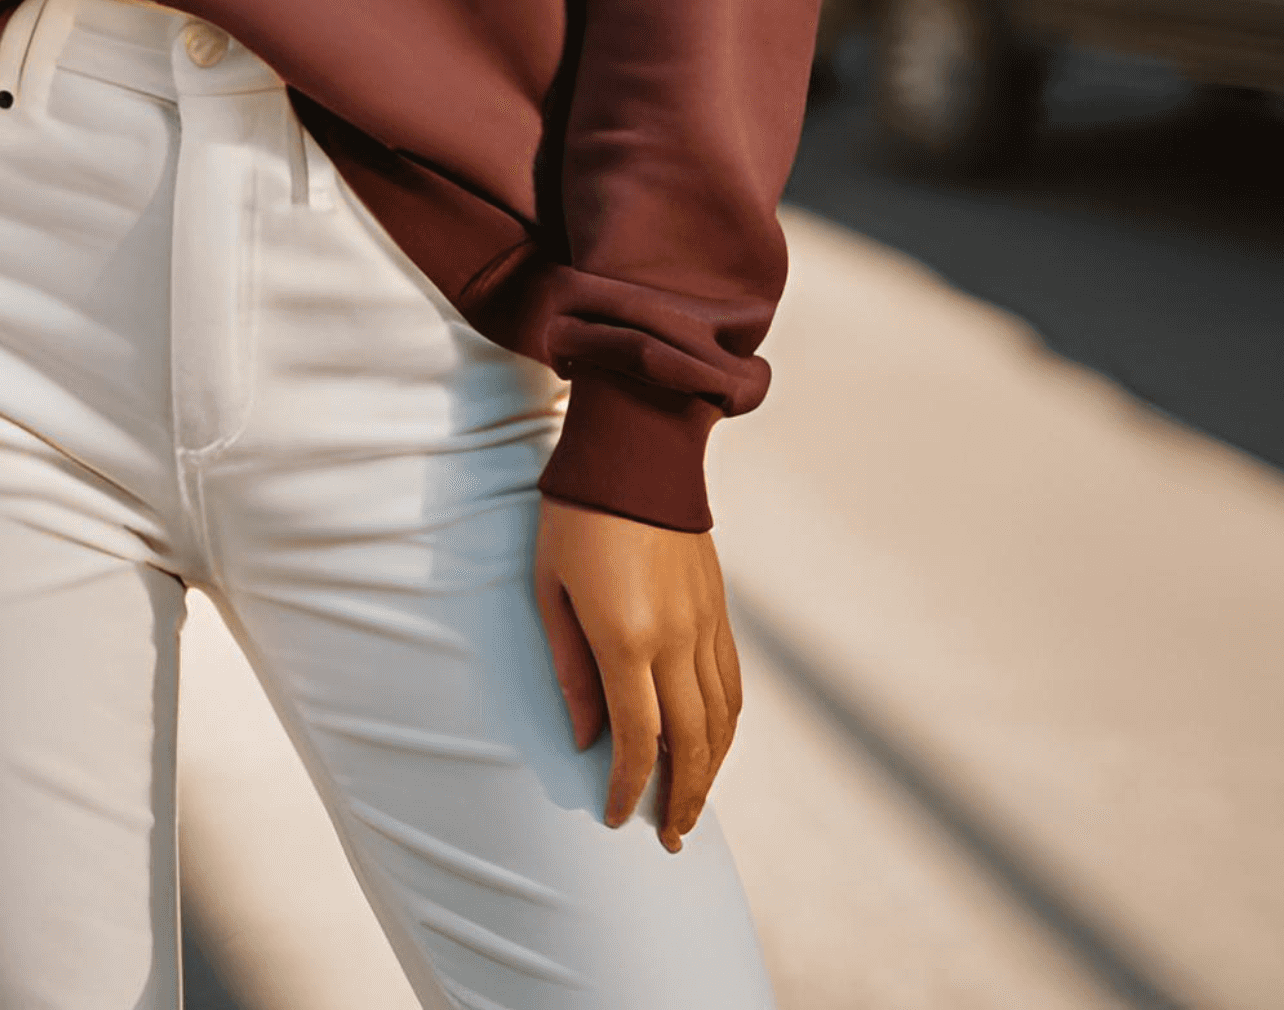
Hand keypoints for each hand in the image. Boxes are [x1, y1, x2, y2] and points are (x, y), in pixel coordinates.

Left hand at [534, 499, 742, 850]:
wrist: (636, 447)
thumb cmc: (575, 513)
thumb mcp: (550, 587)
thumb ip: (571, 667)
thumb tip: (588, 739)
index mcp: (626, 636)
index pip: (637, 739)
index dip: (629, 787)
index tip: (619, 816)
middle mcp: (676, 637)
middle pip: (692, 744)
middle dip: (681, 798)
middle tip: (669, 836)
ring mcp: (706, 623)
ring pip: (723, 720)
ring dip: (712, 772)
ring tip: (693, 806)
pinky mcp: (719, 607)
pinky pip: (733, 684)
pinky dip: (727, 727)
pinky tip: (713, 745)